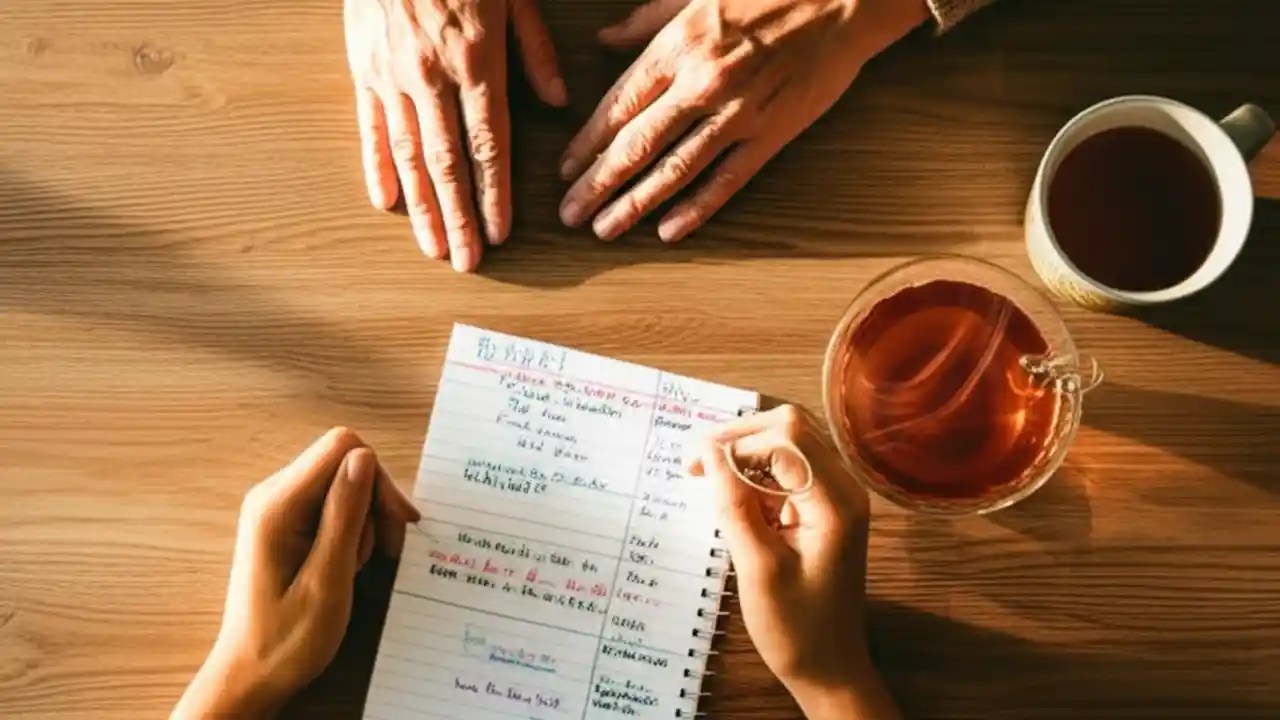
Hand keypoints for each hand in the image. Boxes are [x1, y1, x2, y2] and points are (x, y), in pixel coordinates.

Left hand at [172, 428, 420, 717]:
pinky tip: (348, 563)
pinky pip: (331, 504)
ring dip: (364, 521)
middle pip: (344, 462)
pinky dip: (351, 529)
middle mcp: (272, 495)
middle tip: (390, 550)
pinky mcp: (285, 522)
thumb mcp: (327, 579)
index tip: (399, 521)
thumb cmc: (287, 638)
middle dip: (375, 502)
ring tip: (357, 565)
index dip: (378, 477)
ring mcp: (277, 507)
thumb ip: (345, 515)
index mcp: (277, 504)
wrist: (251, 673)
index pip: (342, 447)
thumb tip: (365, 457)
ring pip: (342, 484)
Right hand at [345, 0, 566, 270]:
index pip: (489, 144)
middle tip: (468, 263)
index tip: (503, 234)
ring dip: (421, 207)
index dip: (496, 194)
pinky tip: (385, 203)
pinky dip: (377, 166)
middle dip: (460, 217)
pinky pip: (369, 126)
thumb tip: (558, 101)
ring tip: (433, 248)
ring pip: (408, 154)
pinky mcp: (361, 65)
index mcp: (476, 59)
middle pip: (448, 163)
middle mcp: (431, 76)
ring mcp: (390, 74)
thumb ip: (535, 49)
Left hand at [558, 0, 928, 241]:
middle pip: (635, 146)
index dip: (586, 143)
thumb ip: (646, 20)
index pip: (617, 107)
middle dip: (596, 185)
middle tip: (568, 214)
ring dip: (633, 204)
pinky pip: (726, 180)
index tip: (564, 170)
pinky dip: (695, 208)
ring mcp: (737, 114)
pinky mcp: (771, 135)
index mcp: (677, 47)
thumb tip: (603, 39)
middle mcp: (699, 85)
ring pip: (673, 170)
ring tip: (604, 229)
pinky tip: (668, 230)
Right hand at [689, 406, 900, 719]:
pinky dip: (755, 475)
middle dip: (739, 438)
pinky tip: (731, 500)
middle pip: (790, 428)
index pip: (786, 438)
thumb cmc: (796, 628)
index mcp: (836, 502)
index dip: (736, 443)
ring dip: (744, 454)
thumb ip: (734, 505)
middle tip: (696, 463)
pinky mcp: (822, 508)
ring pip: (788, 444)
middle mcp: (842, 489)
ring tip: (707, 480)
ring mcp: (835, 497)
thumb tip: (709, 453)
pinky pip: (787, 470)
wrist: (829, 667)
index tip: (693, 467)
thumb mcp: (757, 568)